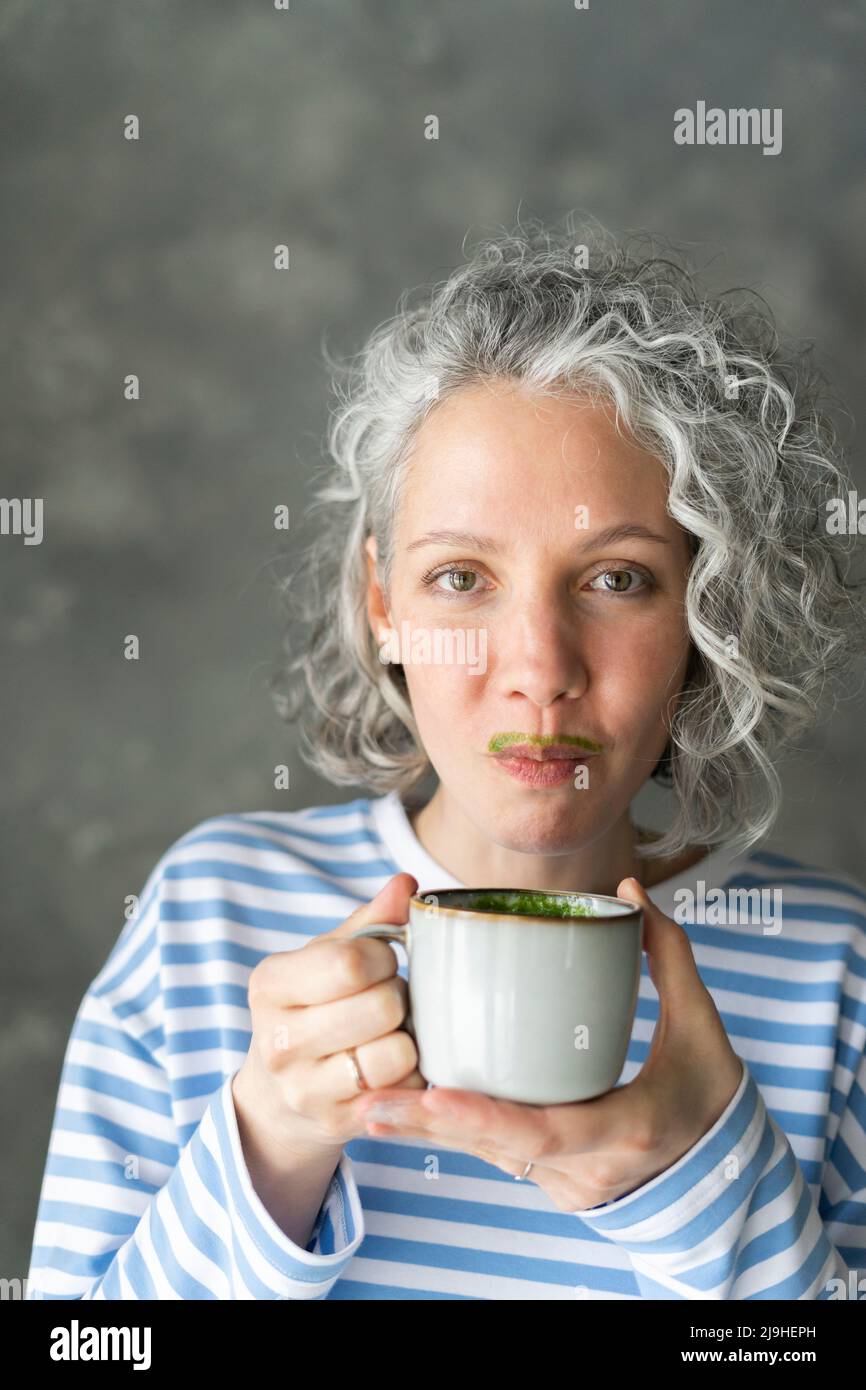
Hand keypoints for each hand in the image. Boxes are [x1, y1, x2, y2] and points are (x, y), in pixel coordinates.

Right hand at [233, 872, 425, 1158]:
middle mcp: (278, 1041)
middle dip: (398, 997)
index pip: (351, 961)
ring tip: (391, 1031)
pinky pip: (405, 1092)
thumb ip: (369, 921)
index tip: (381, 962)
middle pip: (380, 1007)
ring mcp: (305, 1090)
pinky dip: (412, 1074)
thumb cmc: (313, 1006)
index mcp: (270, 984)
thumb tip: (406, 884)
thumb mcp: (326, 958)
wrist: (281, 1094)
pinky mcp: (337, 1124)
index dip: (384, 957)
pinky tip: (394, 1066)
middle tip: (388, 999)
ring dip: (408, 1038)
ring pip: (395, 1055)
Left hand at [354, 877, 745, 1211]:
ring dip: (430, 1135)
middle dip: (430, 1130)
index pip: (544, 1129)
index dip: (487, 1115)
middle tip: (370, 1106)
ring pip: (489, 1158)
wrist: (724, 1174)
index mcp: (626, 1128)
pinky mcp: (554, 1183)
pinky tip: (405, 1115)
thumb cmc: (711, 1094)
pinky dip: (456, 1136)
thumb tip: (626, 893)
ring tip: (370, 1108)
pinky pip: (499, 1158)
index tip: (435, 1094)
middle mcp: (590, 1168)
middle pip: (498, 1150)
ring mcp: (569, 1184)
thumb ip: (668, 956)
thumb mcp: (701, 1027)